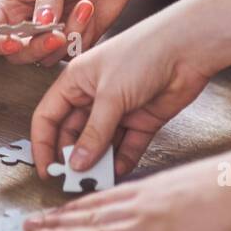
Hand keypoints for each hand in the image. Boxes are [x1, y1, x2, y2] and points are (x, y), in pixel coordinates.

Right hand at [0, 0, 139, 66]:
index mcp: (9, 1)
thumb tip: (40, 25)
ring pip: (44, 58)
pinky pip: (69, 55)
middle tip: (58, 34)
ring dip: (65, 37)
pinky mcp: (70, 43)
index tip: (14, 43)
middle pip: (15, 54)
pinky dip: (80, 36)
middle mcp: (24, 22)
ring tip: (84, 6)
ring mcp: (46, 35)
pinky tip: (89, 10)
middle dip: (36, 48)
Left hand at [25, 147, 230, 230]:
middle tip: (25, 228)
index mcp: (146, 190)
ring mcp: (150, 227)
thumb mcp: (183, 183)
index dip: (69, 210)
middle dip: (54, 223)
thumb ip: (160, 195)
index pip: (98, 201)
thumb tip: (149, 205)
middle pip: (89, 216)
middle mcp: (140, 207)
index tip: (47, 215)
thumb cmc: (224, 184)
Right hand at [30, 14, 211, 177]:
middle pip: (73, 133)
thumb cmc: (143, 54)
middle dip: (72, 158)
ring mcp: (118, 109)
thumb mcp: (110, 94)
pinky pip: (126, 147)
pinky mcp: (142, 120)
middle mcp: (94, 96)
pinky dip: (121, 161)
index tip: (47, 172)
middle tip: (73, 181)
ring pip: (100, 144)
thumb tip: (76, 164)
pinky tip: (118, 172)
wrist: (187, 48)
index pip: (48, 117)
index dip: (43, 144)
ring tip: (96, 182)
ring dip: (98, 163)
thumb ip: (93, 133)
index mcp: (76, 81)